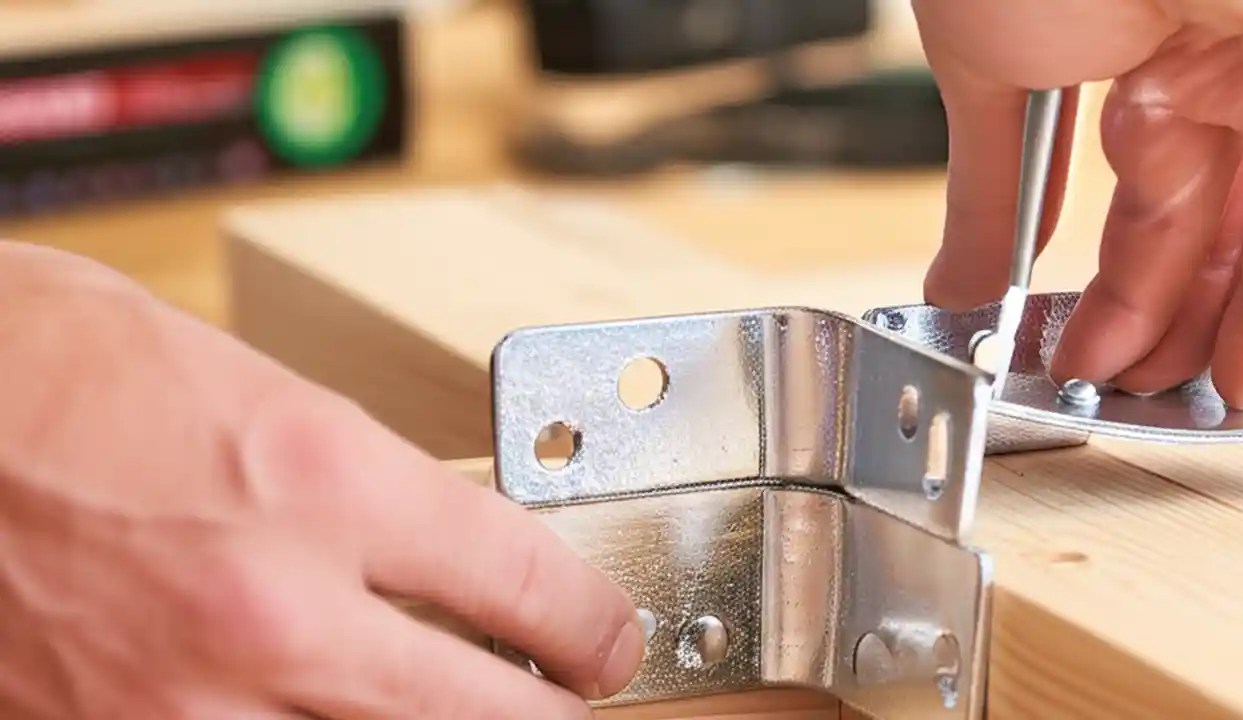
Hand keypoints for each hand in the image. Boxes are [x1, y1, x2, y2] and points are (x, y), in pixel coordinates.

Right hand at [0, 242, 643, 718]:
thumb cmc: (51, 362)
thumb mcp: (242, 383)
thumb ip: (346, 475)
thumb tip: (427, 535)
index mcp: (319, 479)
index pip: (520, 576)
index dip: (589, 618)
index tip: (607, 635)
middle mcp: (272, 605)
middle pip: (478, 710)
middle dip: (549, 713)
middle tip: (575, 701)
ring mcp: (185, 701)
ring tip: (460, 709)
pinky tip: (314, 715)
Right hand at [911, 1, 1242, 407]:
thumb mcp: (986, 78)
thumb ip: (984, 194)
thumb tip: (950, 285)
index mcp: (1146, 60)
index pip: (1153, 201)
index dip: (1120, 290)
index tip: (1083, 357)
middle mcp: (1229, 66)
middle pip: (1223, 223)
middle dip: (1179, 322)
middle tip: (1138, 395)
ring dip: (1242, 318)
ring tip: (1203, 397)